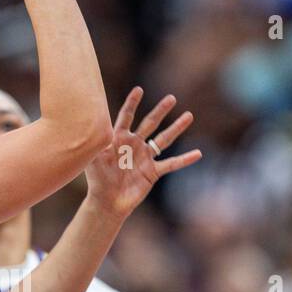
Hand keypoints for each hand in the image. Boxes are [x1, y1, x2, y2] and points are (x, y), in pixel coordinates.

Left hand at [85, 86, 201, 220]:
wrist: (107, 201)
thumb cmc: (97, 179)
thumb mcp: (94, 159)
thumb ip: (96, 142)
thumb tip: (95, 127)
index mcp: (119, 139)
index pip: (126, 117)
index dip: (132, 103)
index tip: (139, 90)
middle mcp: (134, 145)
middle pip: (150, 123)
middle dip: (160, 110)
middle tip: (171, 98)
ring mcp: (145, 157)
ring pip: (163, 139)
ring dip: (176, 128)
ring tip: (189, 116)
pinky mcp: (153, 172)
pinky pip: (171, 164)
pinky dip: (184, 160)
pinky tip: (197, 153)